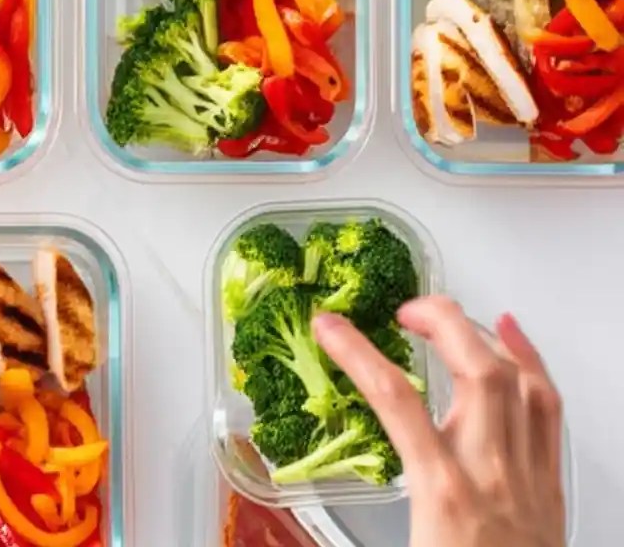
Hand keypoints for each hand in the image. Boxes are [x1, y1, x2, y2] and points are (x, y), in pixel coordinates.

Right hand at [312, 297, 564, 546]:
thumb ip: (344, 531)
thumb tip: (287, 530)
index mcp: (443, 495)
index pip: (395, 402)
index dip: (356, 353)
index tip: (330, 327)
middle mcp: (490, 475)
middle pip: (476, 372)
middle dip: (439, 322)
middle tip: (403, 311)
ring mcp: (527, 476)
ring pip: (521, 384)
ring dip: (485, 335)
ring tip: (453, 313)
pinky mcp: (550, 486)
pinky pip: (550, 410)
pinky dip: (534, 366)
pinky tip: (517, 345)